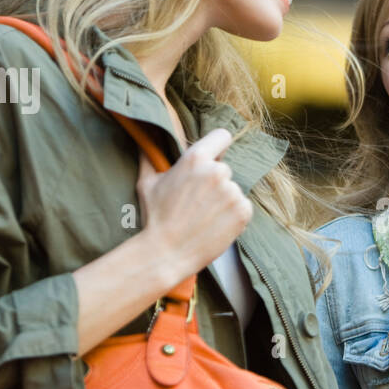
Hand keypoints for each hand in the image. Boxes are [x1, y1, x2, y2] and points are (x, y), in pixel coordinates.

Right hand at [135, 128, 252, 278]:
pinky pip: (242, 207)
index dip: (217, 146)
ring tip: (204, 217)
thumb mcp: (147, 182)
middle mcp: (217, 171)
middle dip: (214, 182)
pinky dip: (233, 215)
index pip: (221, 136)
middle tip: (197, 201)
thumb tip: (144, 140)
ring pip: (232, 190)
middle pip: (224, 168)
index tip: (215, 155)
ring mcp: (232, 191)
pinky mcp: (243, 211)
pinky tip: (215, 225)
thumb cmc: (155, 217)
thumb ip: (150, 157)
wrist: (166, 253)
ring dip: (223, 200)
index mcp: (195, 158)